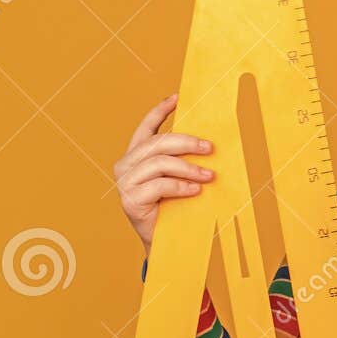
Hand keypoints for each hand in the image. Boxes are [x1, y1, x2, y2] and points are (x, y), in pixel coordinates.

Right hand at [113, 92, 215, 252]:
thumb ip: (184, 158)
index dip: (160, 110)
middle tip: (210, 148)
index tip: (178, 97)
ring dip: (189, 168)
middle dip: (187, 142)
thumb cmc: (177, 204)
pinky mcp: (129, 199)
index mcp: (137, 154)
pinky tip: (195, 190)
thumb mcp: (181, 176)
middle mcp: (126, 164)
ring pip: (159, 163)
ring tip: (209, 176)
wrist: (167, 240)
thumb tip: (211, 142)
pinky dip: (181, 186)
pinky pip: (159, 185)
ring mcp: (125, 181)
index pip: (146, 127)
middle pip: (158, 143)